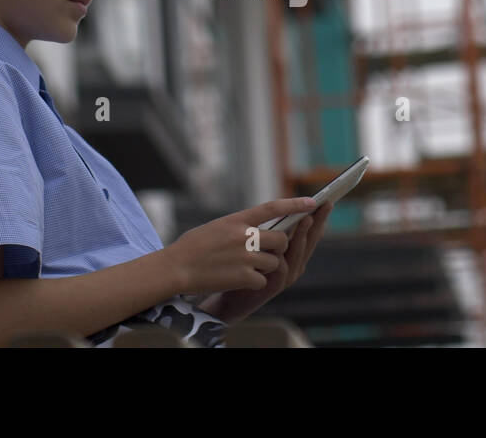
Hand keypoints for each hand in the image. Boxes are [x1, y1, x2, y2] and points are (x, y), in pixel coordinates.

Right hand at [199, 200, 332, 324]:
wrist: (174, 268)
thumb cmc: (191, 247)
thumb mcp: (216, 227)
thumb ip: (240, 226)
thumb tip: (259, 229)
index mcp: (237, 220)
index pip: (273, 208)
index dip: (294, 205)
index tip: (311, 202)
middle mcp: (244, 236)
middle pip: (281, 239)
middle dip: (279, 247)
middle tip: (268, 252)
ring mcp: (245, 257)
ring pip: (274, 262)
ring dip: (266, 267)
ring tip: (245, 268)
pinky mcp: (243, 277)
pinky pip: (262, 280)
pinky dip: (253, 283)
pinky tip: (237, 281)